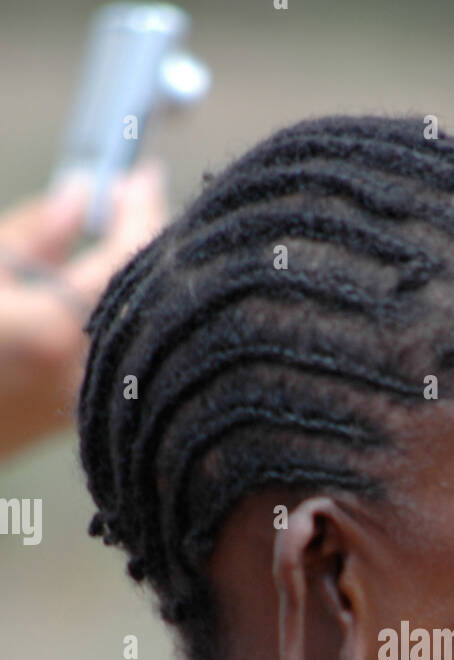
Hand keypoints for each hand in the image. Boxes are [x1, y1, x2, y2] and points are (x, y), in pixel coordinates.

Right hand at [0, 161, 165, 459]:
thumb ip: (35, 233)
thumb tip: (81, 195)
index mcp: (54, 330)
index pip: (129, 257)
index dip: (141, 208)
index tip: (142, 174)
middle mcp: (86, 372)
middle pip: (148, 295)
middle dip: (147, 240)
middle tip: (133, 198)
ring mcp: (90, 402)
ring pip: (140, 326)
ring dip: (137, 279)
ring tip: (119, 236)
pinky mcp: (87, 421)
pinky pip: (123, 355)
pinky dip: (126, 316)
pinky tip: (107, 290)